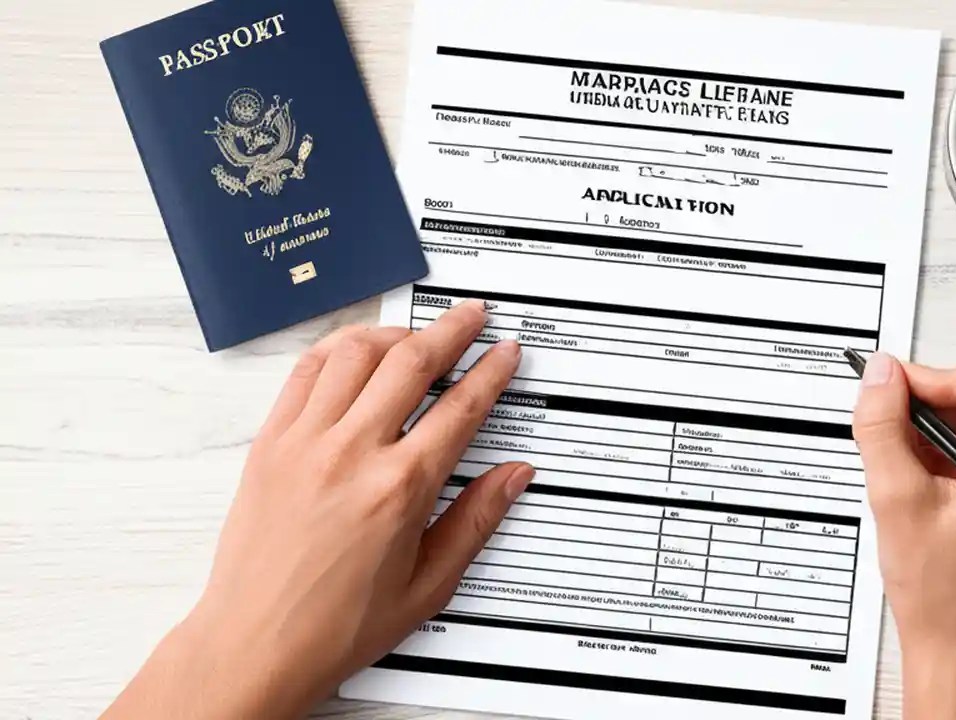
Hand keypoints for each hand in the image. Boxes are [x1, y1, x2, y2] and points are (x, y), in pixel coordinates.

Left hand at [102, 302, 532, 719]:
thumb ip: (476, 521)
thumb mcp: (427, 584)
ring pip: (355, 353)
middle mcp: (351, 455)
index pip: (460, 407)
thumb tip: (513, 477)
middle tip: (471, 317)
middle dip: (451, 330)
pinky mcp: (269, 443)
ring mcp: (304, 443)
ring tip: (416, 331)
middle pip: (412, 362)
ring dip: (394, 332)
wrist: (256, 643)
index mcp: (399, 490)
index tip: (503, 355)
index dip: (490, 372)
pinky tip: (354, 348)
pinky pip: (304, 372)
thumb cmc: (334, 625)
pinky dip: (335, 348)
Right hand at [852, 351, 955, 719]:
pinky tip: (925, 485)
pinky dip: (948, 456)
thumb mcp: (898, 500)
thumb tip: (881, 377)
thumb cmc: (946, 599)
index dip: (940, 379)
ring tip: (910, 474)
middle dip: (934, 410)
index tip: (899, 394)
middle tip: (894, 437)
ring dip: (938, 436)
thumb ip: (883, 427)